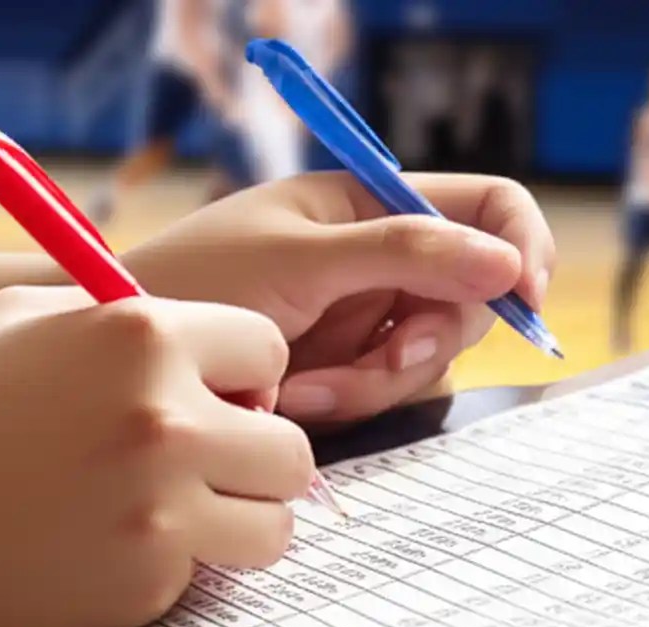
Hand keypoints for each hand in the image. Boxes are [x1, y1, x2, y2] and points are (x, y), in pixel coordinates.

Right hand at [0, 287, 311, 626]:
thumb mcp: (28, 320)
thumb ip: (132, 319)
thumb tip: (224, 355)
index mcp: (141, 338)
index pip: (269, 349)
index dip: (247, 376)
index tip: (221, 396)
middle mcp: (164, 420)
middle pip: (294, 449)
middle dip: (259, 456)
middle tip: (214, 462)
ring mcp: (160, 509)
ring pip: (277, 523)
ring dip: (243, 518)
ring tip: (187, 507)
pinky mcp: (145, 581)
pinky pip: (210, 571)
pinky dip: (178, 562)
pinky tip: (116, 543)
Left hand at [124, 172, 555, 424]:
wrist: (126, 359)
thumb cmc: (193, 282)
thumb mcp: (300, 260)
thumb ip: (404, 252)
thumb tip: (506, 262)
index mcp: (373, 203)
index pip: (486, 208)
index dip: (520, 246)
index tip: (521, 297)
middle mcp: (382, 256)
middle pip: (468, 297)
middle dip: (423, 340)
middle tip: (380, 362)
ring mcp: (367, 316)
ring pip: (429, 357)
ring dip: (374, 380)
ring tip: (300, 385)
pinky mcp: (347, 369)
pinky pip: (387, 393)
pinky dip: (347, 401)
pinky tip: (291, 397)